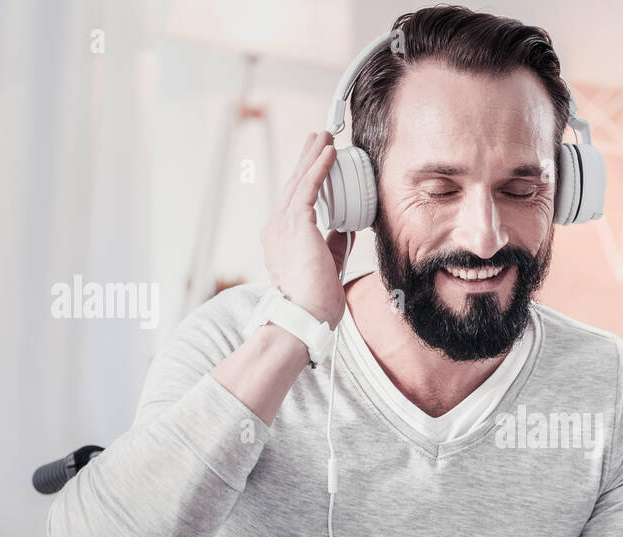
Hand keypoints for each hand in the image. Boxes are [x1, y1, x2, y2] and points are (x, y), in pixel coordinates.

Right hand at [260, 131, 351, 326]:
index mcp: (280, 239)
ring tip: (325, 136)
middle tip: (318, 138)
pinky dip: (320, 166)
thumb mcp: (327, 263)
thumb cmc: (315, 300)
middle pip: (293, 185)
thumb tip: (346, 224)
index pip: (294, 203)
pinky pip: (308, 187)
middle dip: (306, 159)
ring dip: (313, 155)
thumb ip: (334, 242)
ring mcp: (282, 224)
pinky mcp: (296, 224)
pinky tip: (330, 152)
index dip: (306, 181)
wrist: (305, 315)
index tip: (316, 165)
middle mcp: (276, 228)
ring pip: (299, 181)